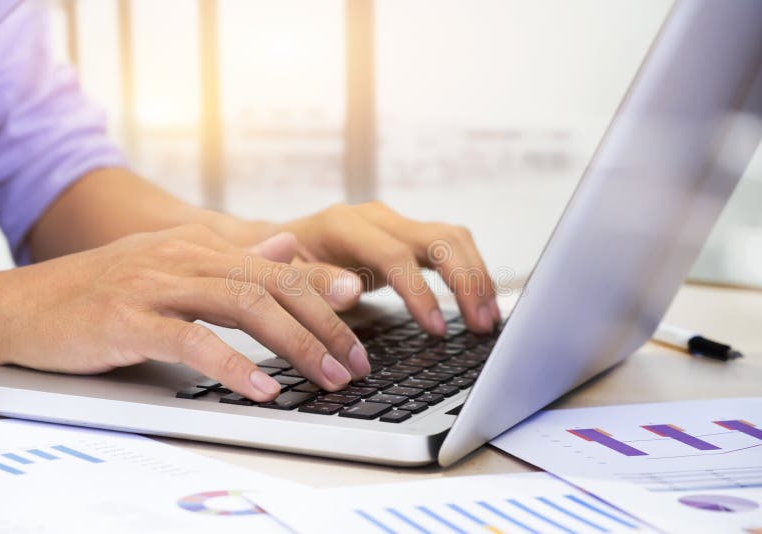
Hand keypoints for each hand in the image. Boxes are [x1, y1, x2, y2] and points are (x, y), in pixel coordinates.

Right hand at [0, 225, 370, 400]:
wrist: (23, 304)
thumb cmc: (102, 290)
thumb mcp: (172, 264)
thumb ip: (233, 256)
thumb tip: (286, 244)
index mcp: (201, 245)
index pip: (280, 264)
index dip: (326, 291)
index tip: (362, 319)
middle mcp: (186, 256)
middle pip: (274, 284)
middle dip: (325, 326)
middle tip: (356, 363)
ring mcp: (158, 284)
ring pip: (246, 305)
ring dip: (296, 345)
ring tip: (327, 378)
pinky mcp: (129, 318)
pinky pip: (193, 340)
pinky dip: (234, 366)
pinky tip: (263, 389)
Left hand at [276, 202, 500, 334]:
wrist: (273, 245)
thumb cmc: (275, 268)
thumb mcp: (282, 278)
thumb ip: (314, 283)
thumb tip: (353, 292)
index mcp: (343, 225)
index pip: (395, 255)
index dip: (420, 293)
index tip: (436, 330)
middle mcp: (375, 217)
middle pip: (439, 238)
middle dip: (466, 282)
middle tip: (480, 326)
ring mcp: (394, 223)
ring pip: (453, 238)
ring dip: (477, 277)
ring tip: (488, 320)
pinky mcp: (406, 235)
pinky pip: (450, 247)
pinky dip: (470, 273)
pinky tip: (480, 303)